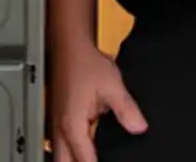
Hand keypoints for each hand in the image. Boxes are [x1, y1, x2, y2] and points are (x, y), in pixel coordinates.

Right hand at [50, 44, 147, 161]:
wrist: (70, 46)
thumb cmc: (86, 63)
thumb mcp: (113, 87)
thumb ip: (127, 110)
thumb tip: (139, 128)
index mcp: (72, 125)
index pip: (83, 160)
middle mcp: (60, 127)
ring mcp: (56, 123)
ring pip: (59, 154)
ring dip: (72, 159)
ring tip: (89, 158)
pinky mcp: (57, 117)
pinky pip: (60, 142)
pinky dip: (70, 149)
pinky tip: (83, 147)